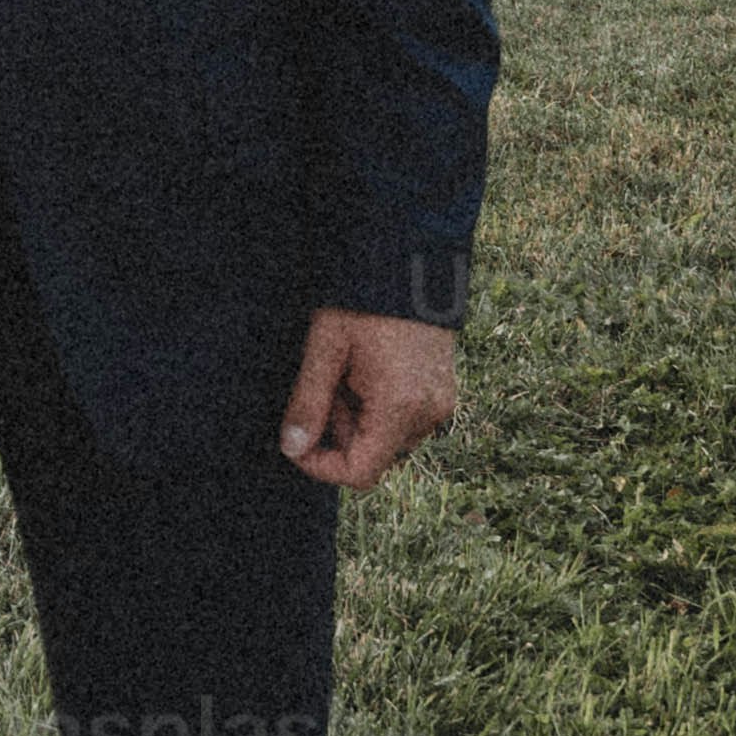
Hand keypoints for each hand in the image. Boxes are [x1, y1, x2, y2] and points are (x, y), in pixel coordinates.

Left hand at [278, 308, 459, 489]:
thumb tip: (292, 448)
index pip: (360, 473)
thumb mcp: (326, 347)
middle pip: (373, 455)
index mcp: (401, 407)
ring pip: (387, 438)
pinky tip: (367, 370)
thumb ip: (308, 402)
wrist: (413, 262)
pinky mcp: (443, 392)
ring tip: (347, 371)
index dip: (322, 466)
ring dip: (358, 419)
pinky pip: (404, 419)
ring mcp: (441, 403)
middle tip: (326, 382)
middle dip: (339, 431)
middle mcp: (429, 414)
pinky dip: (379, 407)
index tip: (297, 441)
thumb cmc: (365, 300)